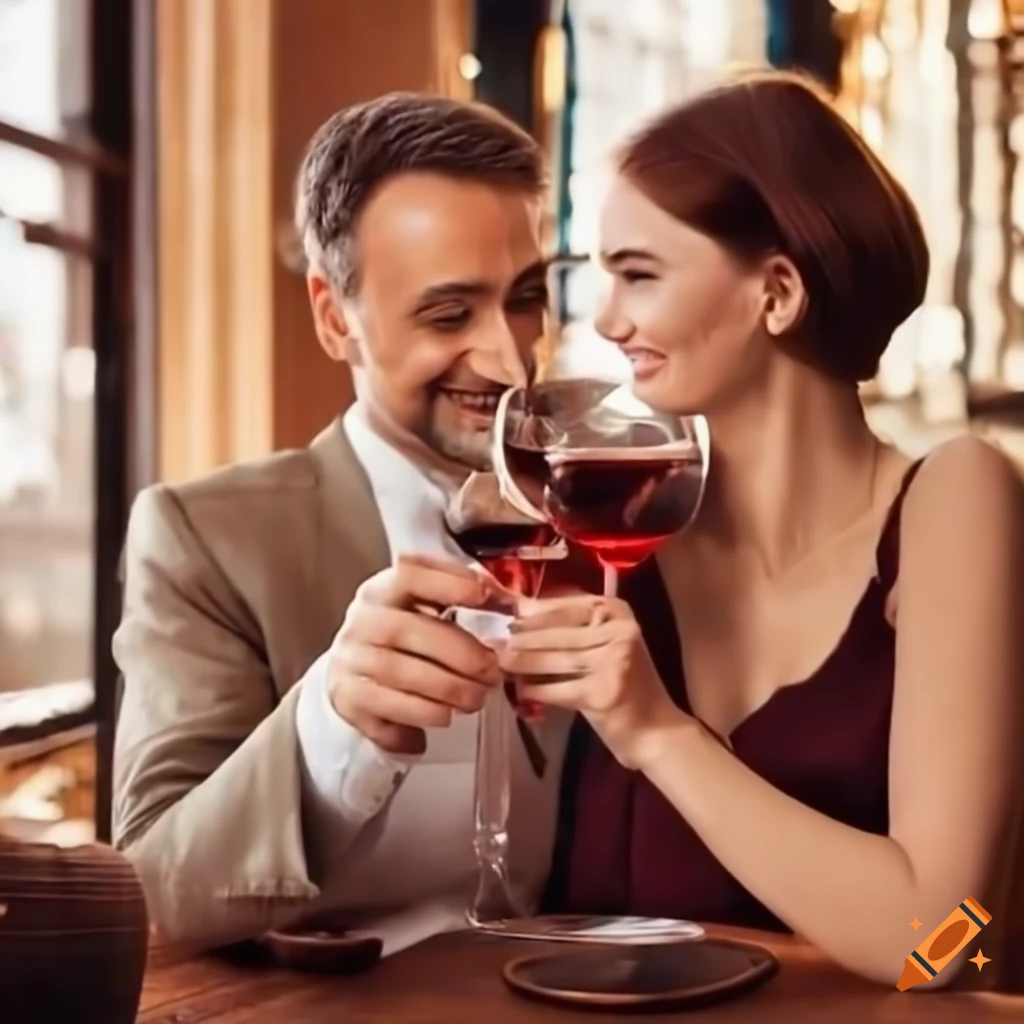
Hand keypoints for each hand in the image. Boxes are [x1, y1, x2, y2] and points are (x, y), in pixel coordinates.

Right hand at [329, 554, 509, 754]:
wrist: (356, 681)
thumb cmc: (403, 643)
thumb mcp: (424, 612)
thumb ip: (461, 600)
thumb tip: (510, 602)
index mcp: (382, 590)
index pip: (410, 574)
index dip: (450, 582)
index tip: (487, 596)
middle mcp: (362, 621)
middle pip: (408, 629)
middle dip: (460, 652)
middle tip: (493, 669)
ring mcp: (351, 659)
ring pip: (402, 672)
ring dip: (450, 687)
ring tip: (478, 696)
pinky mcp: (350, 698)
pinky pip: (393, 705)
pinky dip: (428, 712)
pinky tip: (449, 713)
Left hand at [499, 594, 688, 769]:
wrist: (656, 730)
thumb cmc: (626, 684)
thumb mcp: (608, 644)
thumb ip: (575, 626)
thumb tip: (521, 611)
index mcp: (618, 612)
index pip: (567, 605)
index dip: (534, 612)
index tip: (507, 615)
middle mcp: (619, 632)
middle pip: (557, 633)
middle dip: (522, 638)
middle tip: (492, 641)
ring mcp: (613, 663)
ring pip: (553, 659)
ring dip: (521, 663)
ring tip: (499, 663)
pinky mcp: (602, 694)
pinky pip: (556, 689)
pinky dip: (534, 690)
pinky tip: (519, 690)